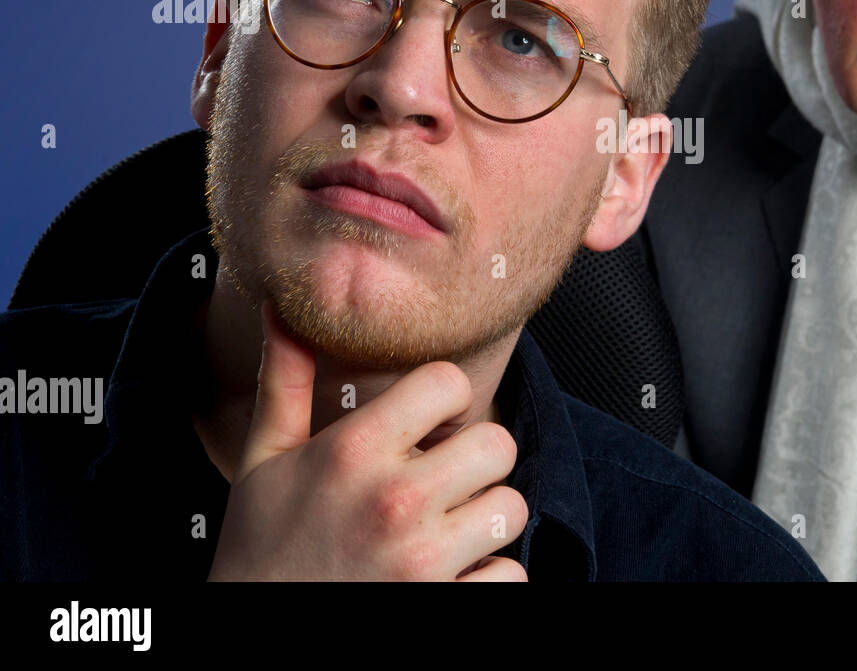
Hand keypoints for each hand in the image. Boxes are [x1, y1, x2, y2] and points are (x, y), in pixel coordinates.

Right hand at [207, 301, 528, 580]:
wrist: (254, 644)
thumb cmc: (260, 552)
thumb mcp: (263, 462)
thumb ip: (284, 383)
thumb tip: (281, 309)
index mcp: (353, 452)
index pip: (448, 382)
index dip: (445, 400)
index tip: (429, 425)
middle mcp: (395, 500)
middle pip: (499, 443)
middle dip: (476, 460)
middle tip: (444, 480)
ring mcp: (424, 559)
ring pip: (512, 508)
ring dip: (486, 519)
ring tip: (445, 527)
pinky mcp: (446, 607)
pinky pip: (512, 573)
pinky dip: (489, 576)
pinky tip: (449, 574)